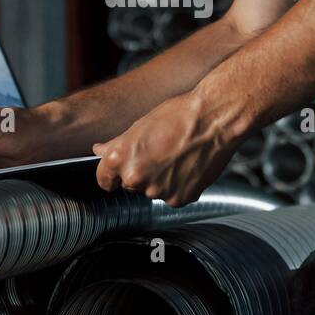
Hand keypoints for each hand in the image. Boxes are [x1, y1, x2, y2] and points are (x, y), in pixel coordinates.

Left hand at [93, 91, 241, 207]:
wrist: (214, 119)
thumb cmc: (178, 115)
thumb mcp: (140, 125)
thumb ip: (117, 144)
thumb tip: (100, 150)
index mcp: (119, 159)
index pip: (104, 180)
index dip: (113, 174)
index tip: (120, 171)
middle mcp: (135, 178)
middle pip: (130, 185)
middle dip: (141, 173)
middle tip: (159, 153)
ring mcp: (157, 191)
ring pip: (153, 191)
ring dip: (161, 180)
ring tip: (177, 156)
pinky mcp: (179, 198)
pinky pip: (173, 196)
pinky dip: (179, 186)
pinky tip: (187, 166)